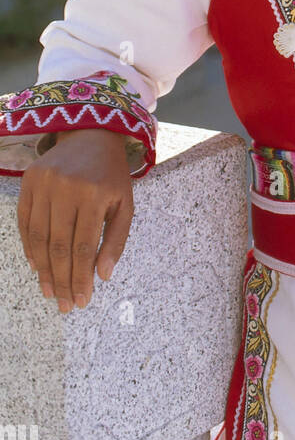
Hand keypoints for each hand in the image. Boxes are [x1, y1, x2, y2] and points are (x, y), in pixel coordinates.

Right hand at [17, 129, 133, 313]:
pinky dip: (29, 247)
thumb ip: (117, 240)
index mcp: (96, 194)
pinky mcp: (30, 179)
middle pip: (60, 247)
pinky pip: (25, 221)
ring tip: (50, 292)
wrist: (91, 134)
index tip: (81, 301)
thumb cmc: (111, 175)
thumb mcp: (125, 203)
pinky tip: (37, 267)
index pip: (84, 247)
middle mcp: (68, 187)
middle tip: (64, 305)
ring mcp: (45, 182)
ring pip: (39, 237)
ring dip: (44, 270)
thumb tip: (103, 276)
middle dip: (62, 280)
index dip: (80, 278)